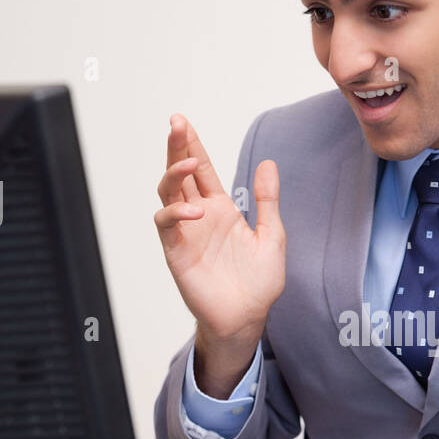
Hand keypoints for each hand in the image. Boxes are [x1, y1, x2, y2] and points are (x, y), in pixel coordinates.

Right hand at [154, 114, 285, 347]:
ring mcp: (186, 233)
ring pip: (168, 194)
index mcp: (221, 209)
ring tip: (188, 164)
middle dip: (176, 148)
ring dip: (174, 175)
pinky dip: (175, 213)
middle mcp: (199, 217)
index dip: (191, 145)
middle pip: (180, 174)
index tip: (182, 121)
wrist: (248, 317)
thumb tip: (268, 163)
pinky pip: (166, 225)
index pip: (202, 170)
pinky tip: (194, 210)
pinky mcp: (177, 253)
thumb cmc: (259, 282)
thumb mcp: (272, 235)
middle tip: (175, 123)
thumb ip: (267, 200)